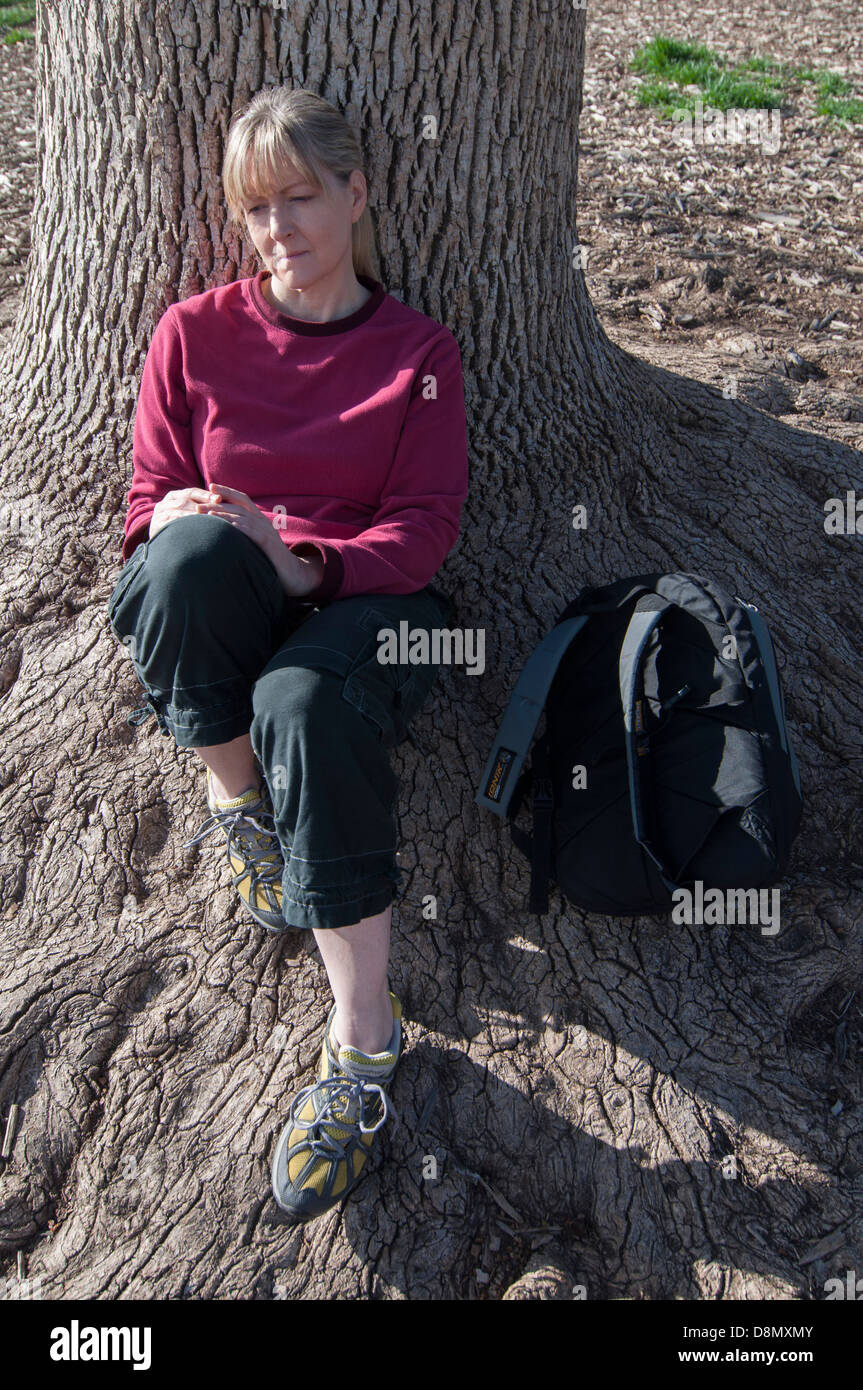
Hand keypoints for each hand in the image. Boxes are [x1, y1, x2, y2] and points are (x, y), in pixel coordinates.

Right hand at [148, 487, 223, 538]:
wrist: (162, 546)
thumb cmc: (181, 527)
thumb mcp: (188, 512)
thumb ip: (201, 505)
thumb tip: (221, 498)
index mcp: (173, 496)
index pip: (191, 492)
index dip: (205, 495)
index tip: (219, 499)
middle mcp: (164, 504)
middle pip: (185, 501)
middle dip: (202, 506)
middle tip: (217, 511)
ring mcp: (159, 515)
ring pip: (178, 513)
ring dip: (194, 517)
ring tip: (210, 521)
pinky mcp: (156, 527)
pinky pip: (172, 524)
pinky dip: (184, 526)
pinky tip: (196, 530)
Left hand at [190, 484, 323, 597]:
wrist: (294, 573)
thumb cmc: (271, 559)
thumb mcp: (256, 541)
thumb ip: (244, 532)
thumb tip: (224, 529)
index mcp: (259, 519)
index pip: (242, 499)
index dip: (227, 491)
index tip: (211, 486)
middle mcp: (263, 521)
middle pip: (239, 507)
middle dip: (218, 504)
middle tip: (198, 506)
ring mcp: (267, 532)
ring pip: (244, 518)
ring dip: (225, 516)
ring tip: (208, 515)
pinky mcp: (270, 544)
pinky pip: (255, 533)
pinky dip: (243, 529)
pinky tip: (230, 528)